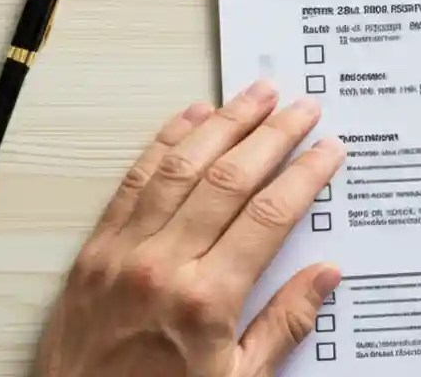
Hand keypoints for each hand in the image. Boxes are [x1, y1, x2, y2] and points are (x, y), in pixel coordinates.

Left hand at [34, 81, 345, 376]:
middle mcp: (163, 265)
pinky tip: (189, 119)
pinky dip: (163, 144)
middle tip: (302, 108)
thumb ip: (284, 325)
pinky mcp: (94, 251)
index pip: (269, 216)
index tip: (327, 151)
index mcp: (206, 301)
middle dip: (272, 136)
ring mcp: (123, 252)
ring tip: (254, 96)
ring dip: (223, 125)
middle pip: (230, 180)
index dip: (304, 176)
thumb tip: (326, 277)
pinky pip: (133, 182)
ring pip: (181, 168)